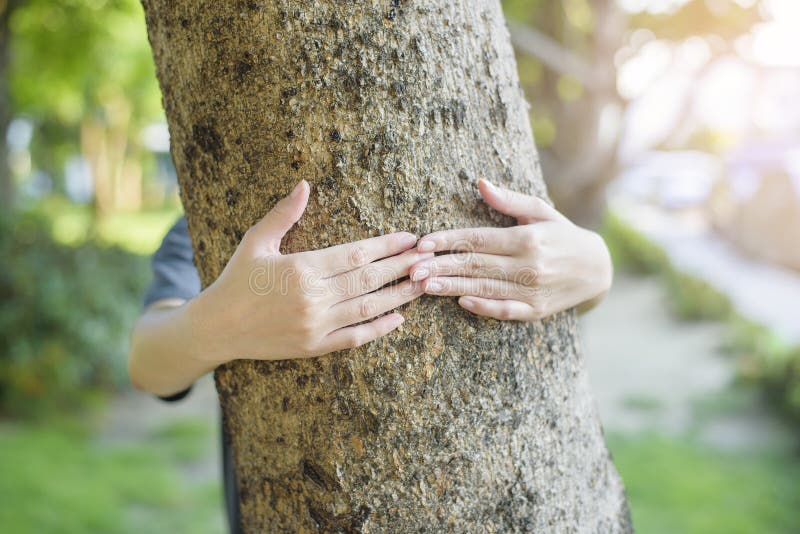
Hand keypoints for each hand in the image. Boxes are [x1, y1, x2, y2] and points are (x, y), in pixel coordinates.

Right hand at [189, 180, 429, 362]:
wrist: (216, 327)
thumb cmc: (236, 279)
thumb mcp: (256, 241)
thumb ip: (283, 214)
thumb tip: (304, 183)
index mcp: (302, 267)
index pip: (356, 254)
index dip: (387, 245)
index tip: (409, 237)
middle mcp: (313, 298)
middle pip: (369, 278)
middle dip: (402, 265)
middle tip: (429, 255)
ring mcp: (315, 325)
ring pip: (369, 308)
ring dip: (400, 295)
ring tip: (424, 282)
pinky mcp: (314, 347)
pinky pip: (355, 338)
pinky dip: (379, 329)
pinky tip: (399, 318)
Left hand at [408, 179, 611, 320]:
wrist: (598, 269)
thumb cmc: (562, 235)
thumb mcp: (541, 211)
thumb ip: (509, 200)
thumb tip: (480, 183)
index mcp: (527, 238)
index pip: (479, 238)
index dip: (448, 240)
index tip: (422, 243)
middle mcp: (529, 264)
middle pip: (476, 264)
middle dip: (440, 266)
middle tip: (411, 268)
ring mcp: (533, 290)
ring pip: (485, 288)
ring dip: (452, 287)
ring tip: (423, 286)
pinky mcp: (536, 311)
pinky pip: (505, 310)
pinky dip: (484, 307)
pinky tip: (461, 303)